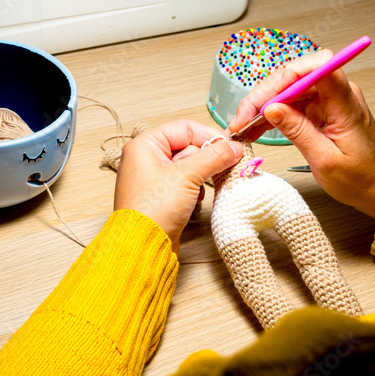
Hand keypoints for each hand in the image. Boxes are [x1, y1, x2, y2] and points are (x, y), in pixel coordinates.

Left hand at [114, 120, 243, 250]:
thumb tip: (233, 147)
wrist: (141, 247)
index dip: (209, 136)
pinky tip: (193, 201)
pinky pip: (185, 182)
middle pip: (188, 146)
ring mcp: (153, 178)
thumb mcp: (187, 176)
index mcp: (145, 145)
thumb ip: (213, 157)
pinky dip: (194, 189)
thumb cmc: (152, 210)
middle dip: (205, 160)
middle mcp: (146, 158)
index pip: (184, 128)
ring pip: (189, 166)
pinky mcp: (161, 195)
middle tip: (221, 169)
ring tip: (197, 190)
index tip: (230, 147)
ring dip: (200, 177)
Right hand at [228, 49, 374, 218]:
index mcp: (345, 101)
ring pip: (287, 88)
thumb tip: (271, 109)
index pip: (317, 66)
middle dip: (264, 94)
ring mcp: (327, 99)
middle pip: (294, 75)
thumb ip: (298, 131)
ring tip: (242, 125)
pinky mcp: (319, 109)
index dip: (287, 75)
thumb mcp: (325, 160)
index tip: (264, 99)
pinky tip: (254, 127)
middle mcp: (336, 93)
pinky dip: (271, 114)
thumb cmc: (361, 177)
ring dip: (262, 104)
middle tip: (242, 118)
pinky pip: (290, 102)